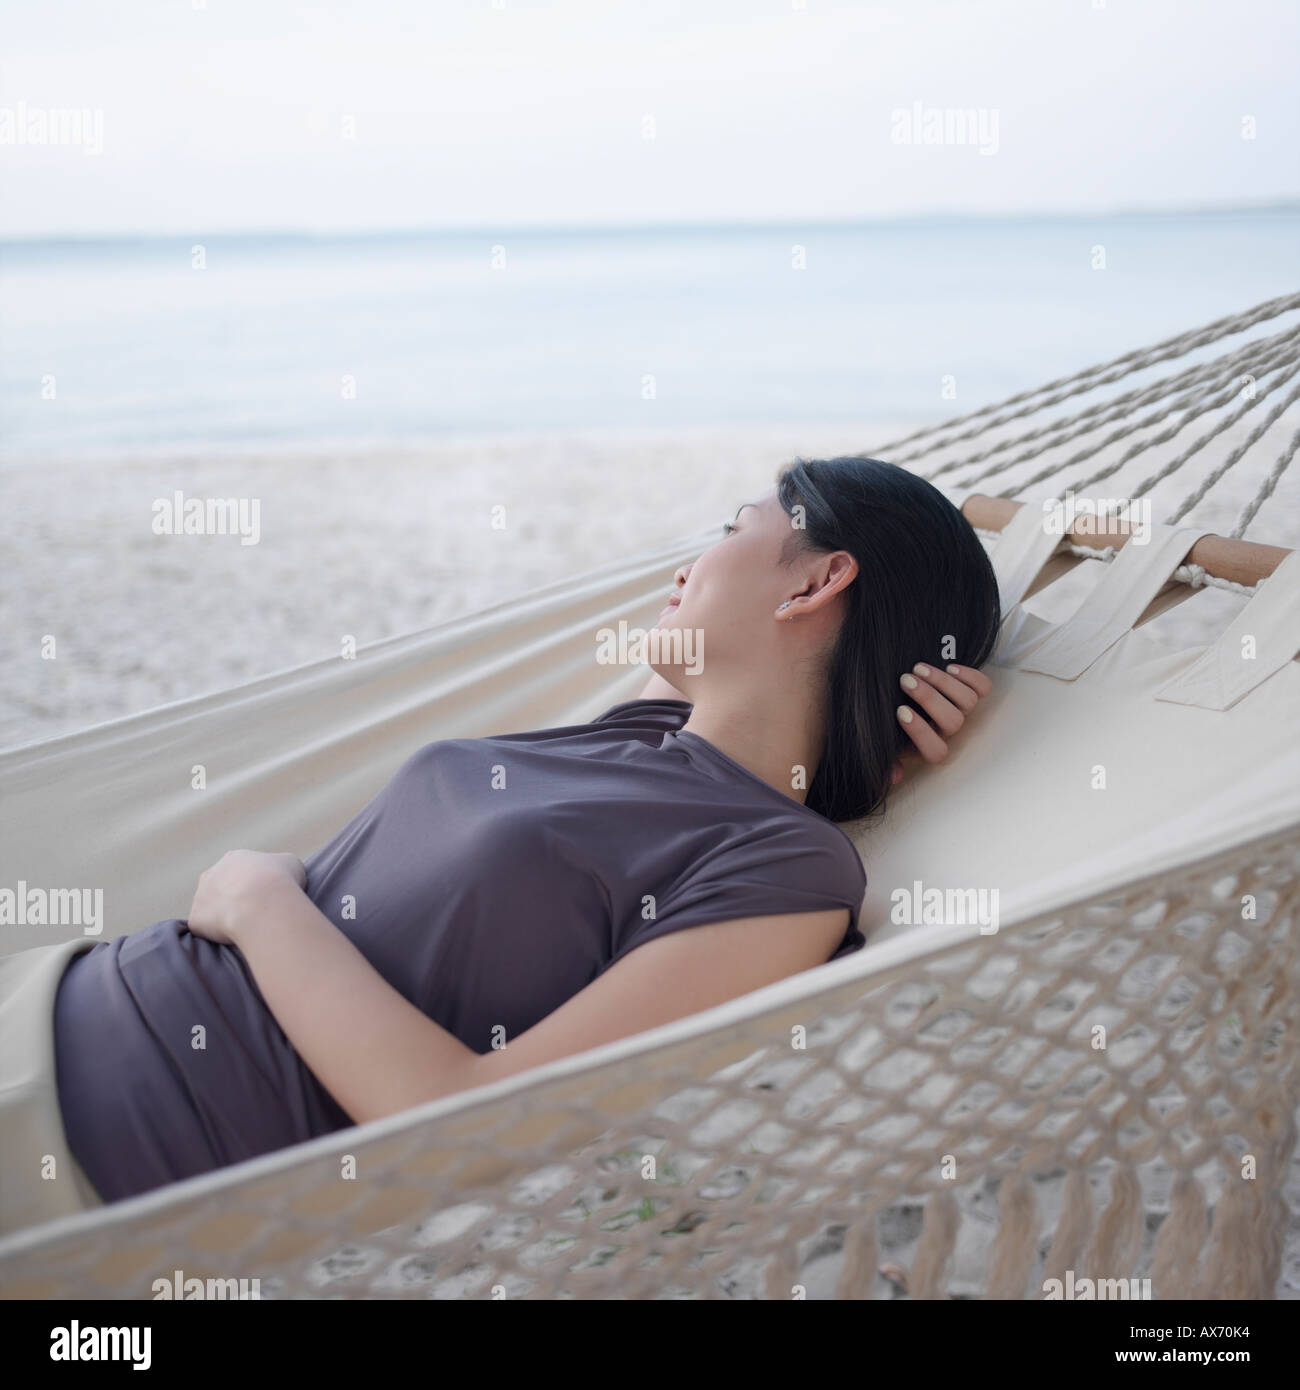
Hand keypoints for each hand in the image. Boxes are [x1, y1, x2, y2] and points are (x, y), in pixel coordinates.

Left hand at [185, 850, 307, 944]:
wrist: (263, 905)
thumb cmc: (281, 881)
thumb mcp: (291, 864)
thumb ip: (281, 866)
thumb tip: (280, 874)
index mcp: (234, 859)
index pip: (240, 872)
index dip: (254, 885)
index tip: (266, 897)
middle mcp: (211, 874)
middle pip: (219, 888)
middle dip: (233, 900)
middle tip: (253, 914)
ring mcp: (200, 897)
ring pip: (209, 910)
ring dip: (222, 918)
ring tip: (244, 928)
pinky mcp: (195, 920)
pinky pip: (204, 930)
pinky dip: (215, 936)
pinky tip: (232, 940)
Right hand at [889, 662, 992, 784]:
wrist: (908, 698)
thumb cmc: (894, 727)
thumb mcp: (888, 745)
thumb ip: (888, 761)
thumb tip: (894, 776)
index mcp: (928, 747)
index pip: (935, 750)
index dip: (921, 731)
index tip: (901, 711)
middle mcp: (949, 730)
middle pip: (952, 721)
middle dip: (929, 698)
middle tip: (906, 680)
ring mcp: (962, 711)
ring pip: (967, 701)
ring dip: (943, 682)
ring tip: (919, 668)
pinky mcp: (972, 692)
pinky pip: (983, 687)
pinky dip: (970, 675)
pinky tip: (949, 667)